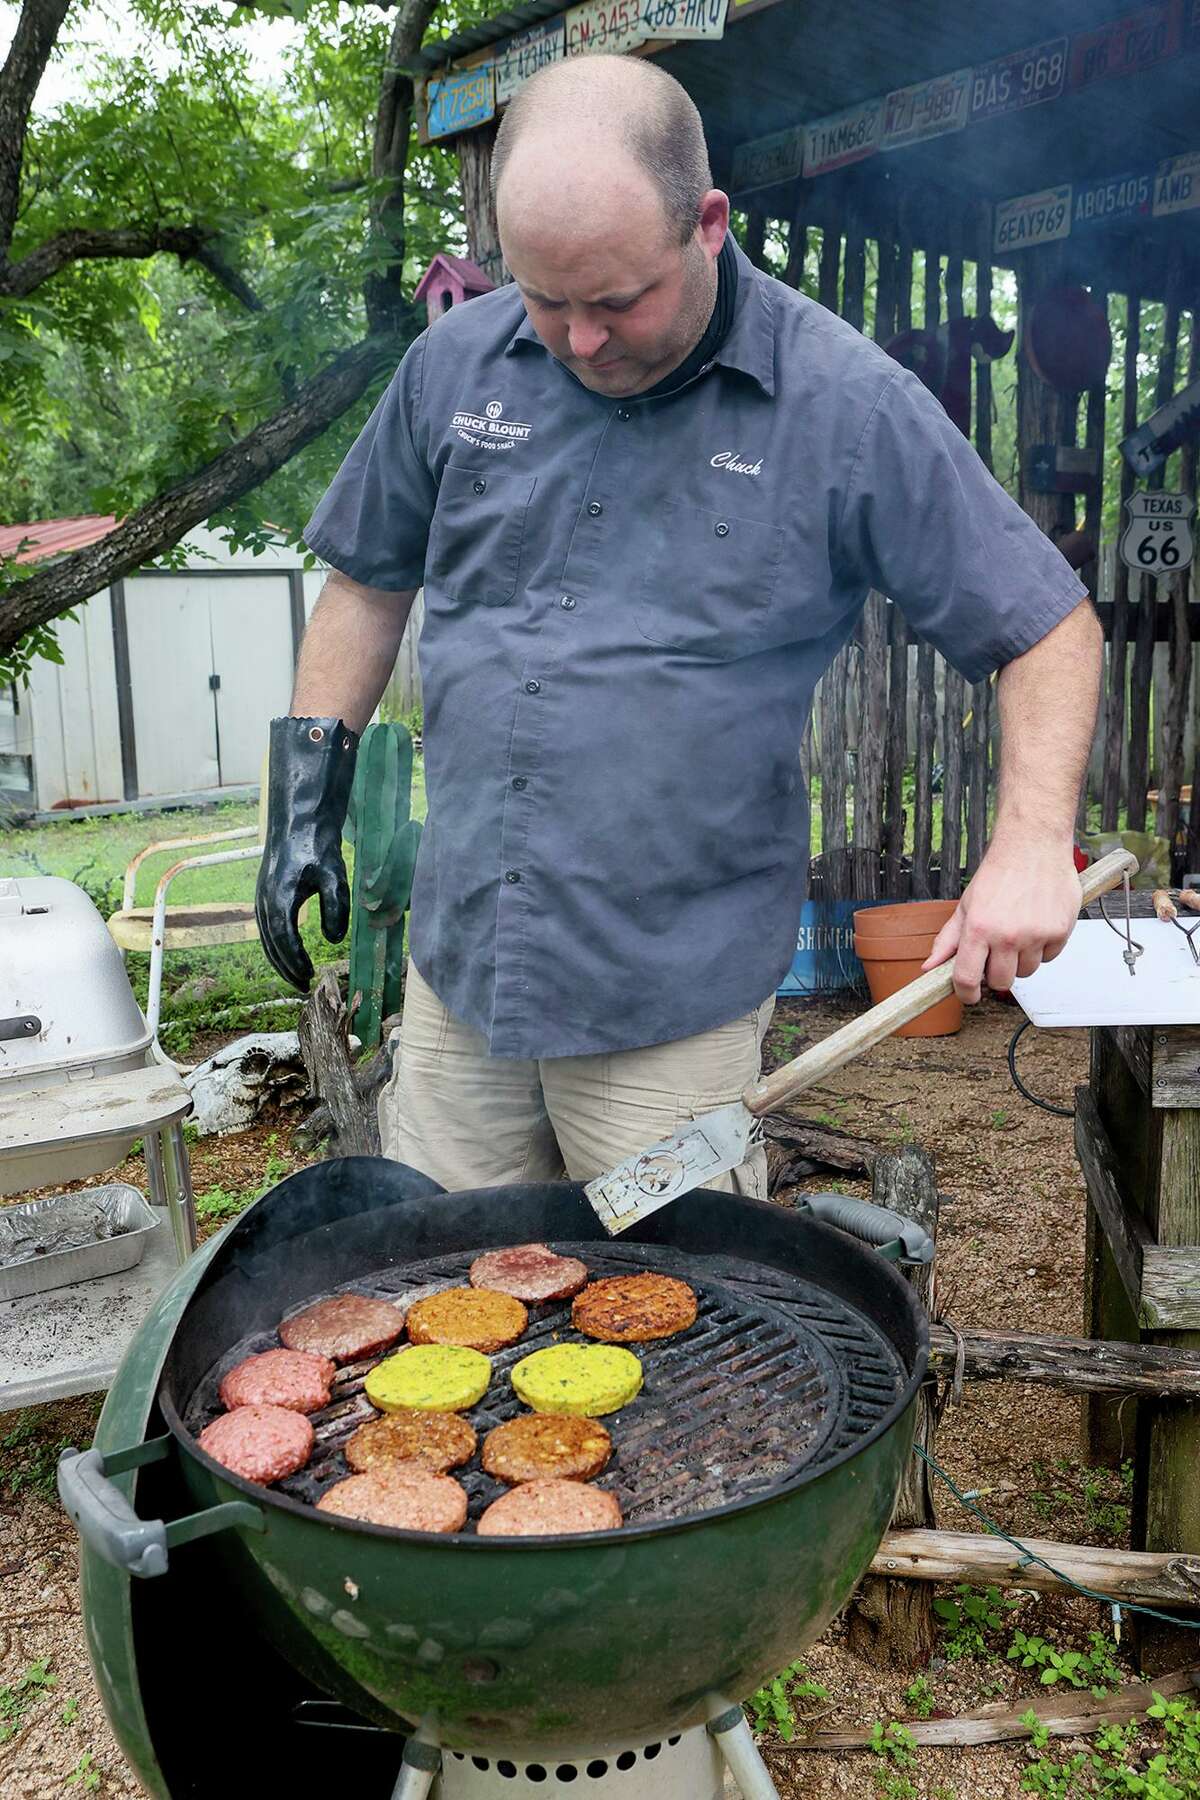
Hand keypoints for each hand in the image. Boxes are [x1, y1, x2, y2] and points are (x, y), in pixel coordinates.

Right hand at [255, 717, 358, 990]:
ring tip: (298, 976)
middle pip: (270, 943)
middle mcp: (263, 899)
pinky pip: (266, 927)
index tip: (310, 976)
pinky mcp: (264, 893)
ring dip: (279, 958)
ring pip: (265, 936)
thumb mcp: (335, 875)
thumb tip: (333, 940)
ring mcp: (260, 896)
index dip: (295, 960)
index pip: (284, 939)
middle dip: (286, 967)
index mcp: (279, 897)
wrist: (299, 820)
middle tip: (303, 986)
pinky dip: (276, 944)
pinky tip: (290, 953)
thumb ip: (336, 908)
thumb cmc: (319, 846)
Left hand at [921, 840, 1080, 1002]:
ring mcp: (1036, 935)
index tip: (968, 996)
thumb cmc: (1000, 873)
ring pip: (1027, 972)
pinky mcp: (1060, 931)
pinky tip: (1036, 926)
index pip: (967, 978)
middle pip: (1001, 982)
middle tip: (995, 954)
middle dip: (995, 974)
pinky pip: (1049, 958)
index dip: (965, 994)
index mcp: (979, 928)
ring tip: (1017, 933)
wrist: (1033, 845)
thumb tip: (930, 967)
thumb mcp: (966, 905)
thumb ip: (948, 940)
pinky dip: (1043, 949)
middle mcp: (1008, 935)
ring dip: (1020, 960)